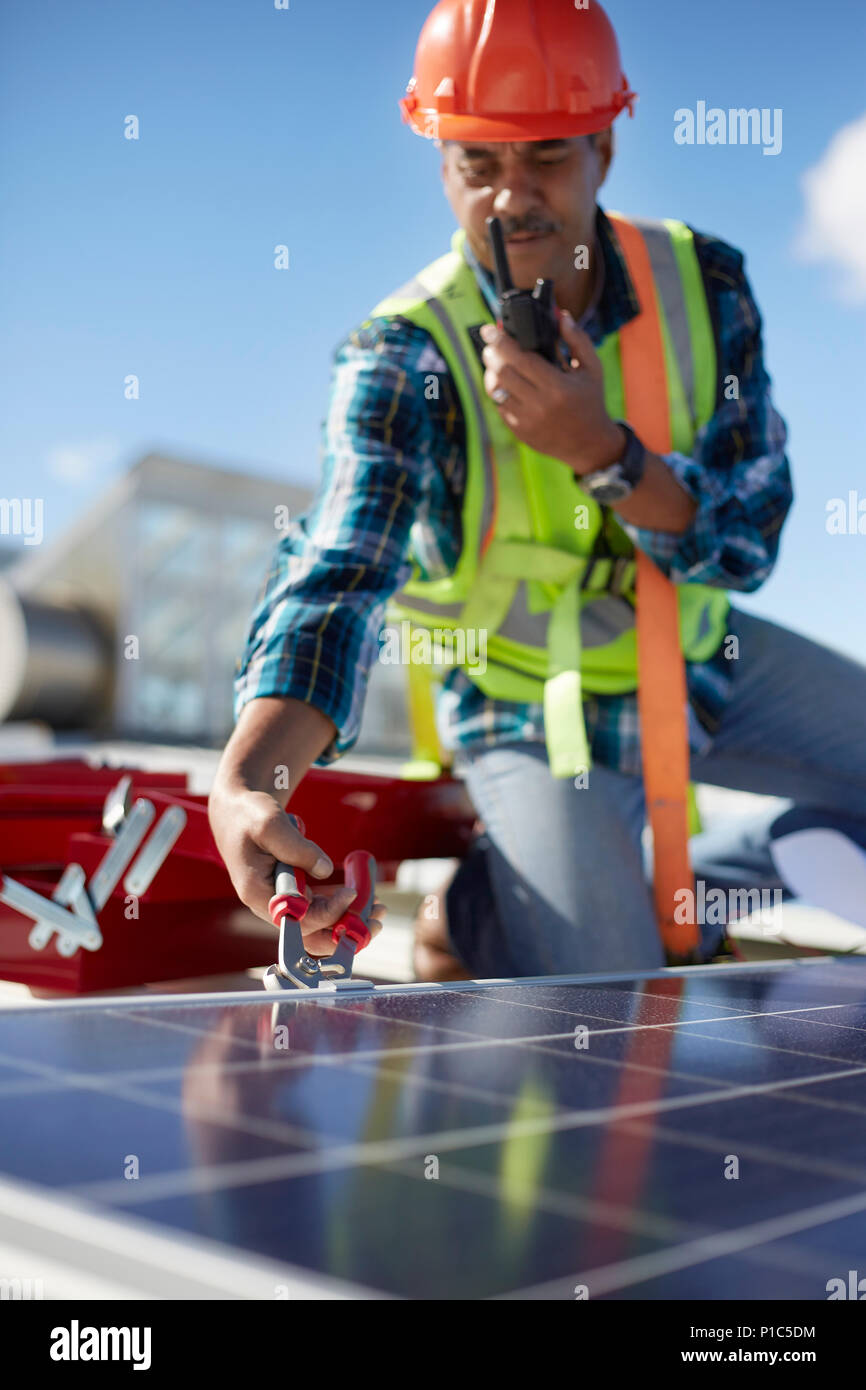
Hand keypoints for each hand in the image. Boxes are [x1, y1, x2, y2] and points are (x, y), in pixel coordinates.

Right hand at [207, 782, 385, 951]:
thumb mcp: (270, 824)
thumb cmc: (249, 815)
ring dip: (346, 922)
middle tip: (376, 920)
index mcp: (257, 893)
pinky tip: (362, 899)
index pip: (296, 919)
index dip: (327, 913)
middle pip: (308, 932)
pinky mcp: (291, 892)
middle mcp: (268, 904)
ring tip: (377, 910)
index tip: (351, 894)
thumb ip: (296, 847)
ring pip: (316, 924)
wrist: (237, 811)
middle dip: (343, 931)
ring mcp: (281, 900)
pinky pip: (317, 908)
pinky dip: (339, 907)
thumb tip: (325, 870)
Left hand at [480, 312, 624, 475]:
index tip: (489, 329)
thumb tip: (561, 315)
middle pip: (503, 373)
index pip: (521, 359)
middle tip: (489, 344)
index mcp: (558, 387)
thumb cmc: (591, 400)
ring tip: (494, 362)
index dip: (501, 342)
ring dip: (490, 373)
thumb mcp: (592, 368)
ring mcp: (527, 421)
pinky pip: (499, 407)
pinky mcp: (520, 432)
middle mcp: (540, 405)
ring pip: (496, 391)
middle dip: (491, 354)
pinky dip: (497, 392)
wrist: (589, 444)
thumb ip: (578, 340)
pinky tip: (502, 383)